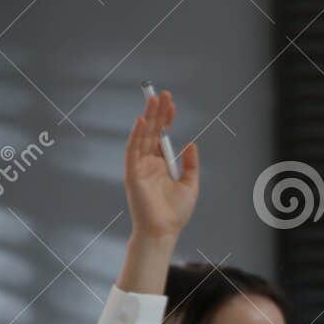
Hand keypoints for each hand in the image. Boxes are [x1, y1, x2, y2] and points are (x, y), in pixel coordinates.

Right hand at [124, 90, 199, 239]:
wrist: (164, 230)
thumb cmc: (176, 212)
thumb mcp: (190, 184)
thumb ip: (191, 164)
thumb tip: (191, 144)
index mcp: (161, 164)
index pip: (162, 135)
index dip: (166, 119)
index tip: (171, 103)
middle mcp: (148, 162)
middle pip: (152, 131)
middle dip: (157, 112)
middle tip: (162, 93)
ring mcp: (139, 167)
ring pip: (143, 136)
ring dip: (148, 117)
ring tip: (153, 99)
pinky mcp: (132, 174)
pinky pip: (133, 151)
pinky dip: (137, 135)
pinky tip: (143, 121)